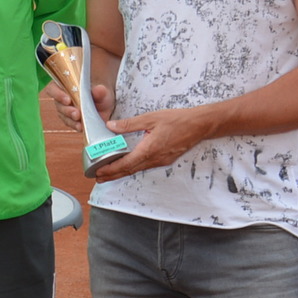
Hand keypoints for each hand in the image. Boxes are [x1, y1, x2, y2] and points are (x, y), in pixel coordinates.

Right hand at [42, 80, 113, 132]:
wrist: (105, 106)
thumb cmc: (100, 95)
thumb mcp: (102, 92)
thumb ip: (100, 91)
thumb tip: (99, 90)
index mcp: (64, 85)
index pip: (53, 89)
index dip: (57, 94)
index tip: (67, 100)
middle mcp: (61, 98)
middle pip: (58, 105)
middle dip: (67, 110)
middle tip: (76, 114)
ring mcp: (65, 110)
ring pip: (63, 116)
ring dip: (70, 120)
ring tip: (80, 123)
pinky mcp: (70, 120)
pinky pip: (69, 124)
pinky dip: (75, 126)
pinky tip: (81, 127)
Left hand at [90, 104, 215, 181]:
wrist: (199, 126)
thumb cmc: (177, 120)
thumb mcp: (150, 118)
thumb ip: (129, 124)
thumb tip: (111, 126)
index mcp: (149, 150)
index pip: (125, 164)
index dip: (110, 170)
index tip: (98, 172)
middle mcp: (154, 159)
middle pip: (129, 170)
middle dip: (112, 175)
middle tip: (97, 178)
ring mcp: (161, 161)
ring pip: (137, 169)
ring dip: (122, 172)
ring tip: (108, 174)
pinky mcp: (165, 160)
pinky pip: (145, 166)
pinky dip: (133, 167)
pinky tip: (128, 165)